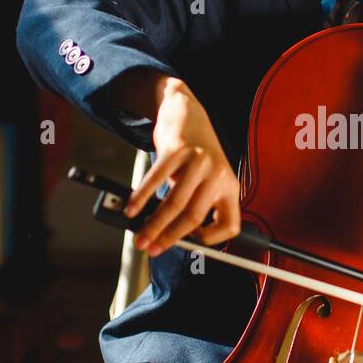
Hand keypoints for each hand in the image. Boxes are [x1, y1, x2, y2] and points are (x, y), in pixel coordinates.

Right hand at [123, 79, 241, 256]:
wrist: (186, 113)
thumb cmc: (194, 154)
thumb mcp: (207, 179)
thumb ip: (197, 204)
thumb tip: (172, 235)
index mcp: (230, 187)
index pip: (229, 225)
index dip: (210, 240)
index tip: (190, 243)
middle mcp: (218, 175)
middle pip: (194, 217)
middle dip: (169, 238)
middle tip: (151, 248)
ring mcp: (198, 161)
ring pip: (174, 203)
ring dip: (153, 224)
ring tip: (140, 236)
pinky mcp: (177, 150)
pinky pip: (156, 180)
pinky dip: (141, 198)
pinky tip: (132, 210)